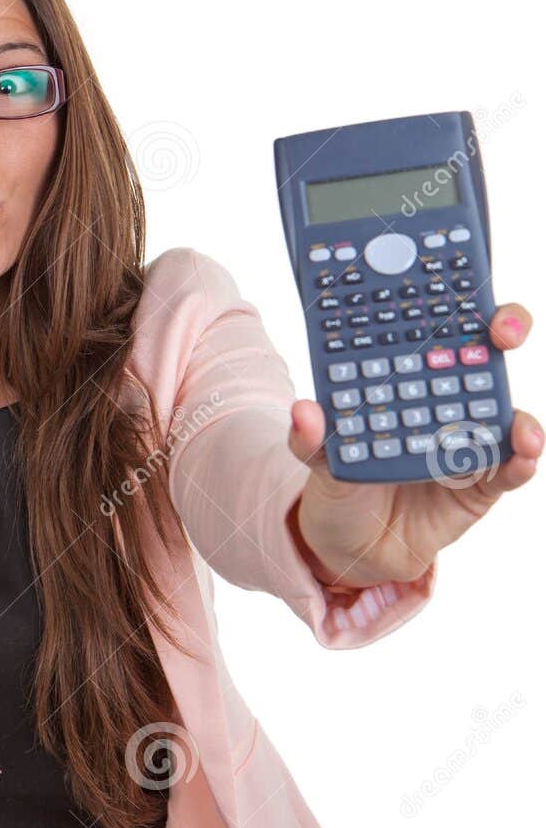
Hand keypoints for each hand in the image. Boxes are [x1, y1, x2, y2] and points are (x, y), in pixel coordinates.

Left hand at [286, 304, 542, 587]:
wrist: (358, 546)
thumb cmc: (343, 483)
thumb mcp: (319, 458)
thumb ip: (311, 438)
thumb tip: (304, 412)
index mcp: (407, 376)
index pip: (436, 323)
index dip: (452, 296)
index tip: (459, 281)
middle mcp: (447, 395)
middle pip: (487, 348)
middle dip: (505, 327)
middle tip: (502, 330)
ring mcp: (470, 436)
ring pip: (505, 406)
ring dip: (519, 408)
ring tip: (518, 424)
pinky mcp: (485, 481)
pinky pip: (511, 466)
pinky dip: (522, 458)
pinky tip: (522, 453)